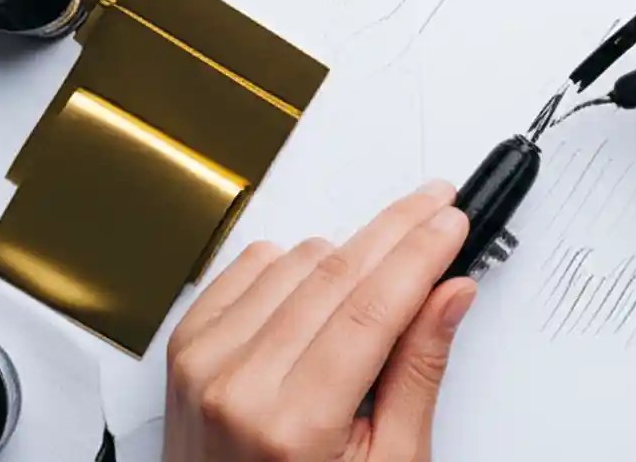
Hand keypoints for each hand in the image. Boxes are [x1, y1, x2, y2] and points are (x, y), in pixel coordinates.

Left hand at [163, 181, 475, 461]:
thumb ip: (419, 373)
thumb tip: (448, 295)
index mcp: (294, 426)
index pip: (373, 308)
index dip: (420, 253)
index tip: (449, 222)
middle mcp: (239, 387)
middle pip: (336, 273)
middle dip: (397, 231)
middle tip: (434, 209)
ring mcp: (205, 362)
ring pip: (297, 260)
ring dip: (348, 255)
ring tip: (378, 282)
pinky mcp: (186, 345)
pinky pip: (252, 266)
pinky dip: (293, 263)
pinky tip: (318, 290)